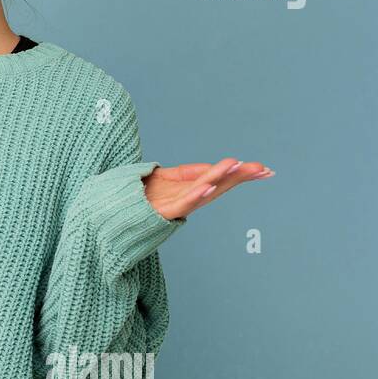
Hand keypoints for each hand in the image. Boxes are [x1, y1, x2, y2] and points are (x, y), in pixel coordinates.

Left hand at [143, 157, 272, 220]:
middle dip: (240, 176)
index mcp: (192, 190)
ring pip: (203, 191)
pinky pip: (182, 203)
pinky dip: (196, 195)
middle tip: (262, 168)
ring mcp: (177, 206)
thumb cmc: (140, 195)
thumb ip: (189, 173)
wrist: (113, 209)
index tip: (264, 169)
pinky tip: (208, 186)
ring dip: (220, 178)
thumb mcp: (167, 177)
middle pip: (219, 185)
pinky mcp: (164, 212)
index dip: (241, 174)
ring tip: (237, 167)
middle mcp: (189, 199)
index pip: (221, 180)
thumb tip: (213, 169)